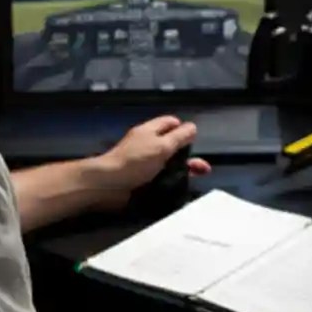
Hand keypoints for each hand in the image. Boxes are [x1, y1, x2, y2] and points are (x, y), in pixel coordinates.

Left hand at [94, 115, 210, 192]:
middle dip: (187, 155)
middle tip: (202, 169)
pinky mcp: (140, 178)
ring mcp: (142, 162)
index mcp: (150, 130)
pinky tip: (179, 188)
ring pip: (167, 164)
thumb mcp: (162, 146)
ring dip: (181, 171)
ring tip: (194, 180)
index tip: (194, 142)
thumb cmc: (136, 161)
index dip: (183, 129)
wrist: (108, 184)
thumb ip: (179, 137)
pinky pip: (159, 177)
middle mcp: (146, 144)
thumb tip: (193, 127)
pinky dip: (169, 181)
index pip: (170, 123)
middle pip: (171, 145)